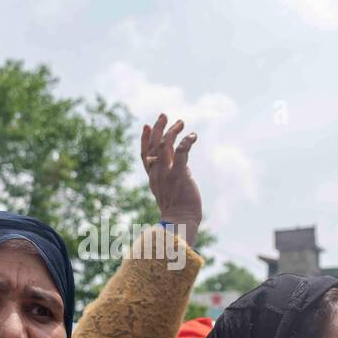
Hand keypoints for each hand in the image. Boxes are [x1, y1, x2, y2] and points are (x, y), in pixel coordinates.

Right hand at [141, 113, 199, 246]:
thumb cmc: (179, 209)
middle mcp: (157, 173)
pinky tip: (193, 135)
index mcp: (153, 177)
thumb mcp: (171, 188)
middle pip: (152, 145)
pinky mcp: (178, 175)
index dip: (144, 139)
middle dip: (157, 128)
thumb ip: (172, 172)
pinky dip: (186, 141)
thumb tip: (181, 160)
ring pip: (164, 145)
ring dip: (172, 131)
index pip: (144, 155)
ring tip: (181, 122)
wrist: (180, 222)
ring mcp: (166, 174)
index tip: (146, 125)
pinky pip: (181, 153)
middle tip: (164, 115)